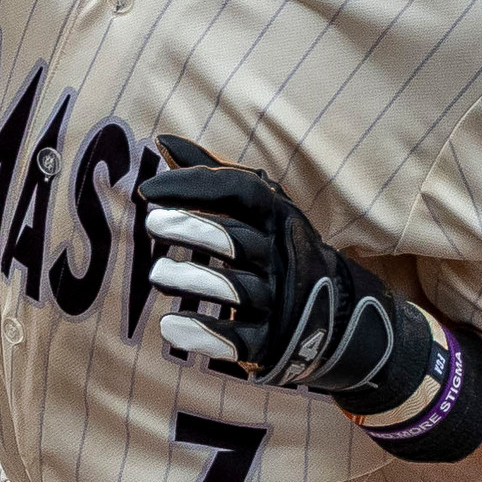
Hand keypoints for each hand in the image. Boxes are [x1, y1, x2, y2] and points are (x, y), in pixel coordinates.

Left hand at [139, 137, 398, 394]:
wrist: (334, 313)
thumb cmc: (274, 248)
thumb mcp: (257, 208)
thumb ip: (210, 174)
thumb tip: (161, 139)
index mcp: (275, 218)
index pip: (241, 192)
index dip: (197, 185)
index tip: (148, 190)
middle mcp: (278, 256)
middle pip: (238, 239)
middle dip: (195, 230)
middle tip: (151, 223)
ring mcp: (276, 301)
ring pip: (237, 289)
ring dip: (194, 280)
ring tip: (156, 275)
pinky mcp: (269, 342)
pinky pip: (238, 339)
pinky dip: (205, 334)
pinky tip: (170, 327)